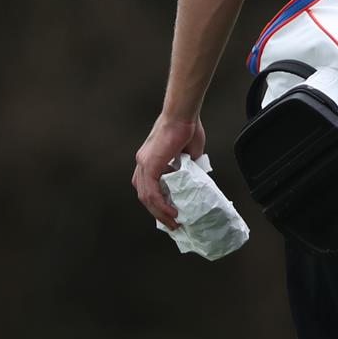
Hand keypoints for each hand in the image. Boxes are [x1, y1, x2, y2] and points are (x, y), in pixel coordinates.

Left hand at [134, 113, 206, 227]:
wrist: (183, 115)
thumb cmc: (187, 127)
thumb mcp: (189, 154)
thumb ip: (189, 167)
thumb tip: (195, 178)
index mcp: (149, 159)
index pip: (147, 187)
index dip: (157, 202)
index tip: (169, 213)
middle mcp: (142, 163)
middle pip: (145, 195)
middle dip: (158, 213)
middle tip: (172, 224)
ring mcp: (144, 164)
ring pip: (147, 197)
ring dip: (160, 213)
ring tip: (173, 223)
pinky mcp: (149, 165)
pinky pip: (152, 192)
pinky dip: (161, 205)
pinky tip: (171, 213)